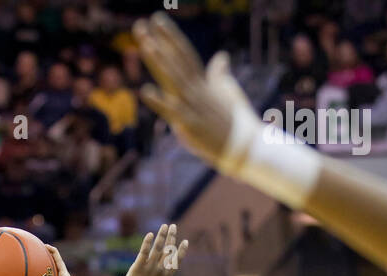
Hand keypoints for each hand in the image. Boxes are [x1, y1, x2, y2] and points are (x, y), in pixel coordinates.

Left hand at [32, 245, 83, 275]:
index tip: (29, 275)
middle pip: (48, 270)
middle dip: (41, 263)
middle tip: (31, 258)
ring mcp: (61, 275)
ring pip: (53, 261)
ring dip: (47, 253)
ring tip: (38, 246)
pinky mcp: (64, 271)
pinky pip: (58, 257)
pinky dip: (53, 251)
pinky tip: (46, 245)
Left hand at [120, 223, 187, 275]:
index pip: (176, 261)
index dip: (181, 251)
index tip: (185, 241)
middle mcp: (159, 270)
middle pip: (168, 250)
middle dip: (171, 237)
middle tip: (173, 226)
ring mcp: (149, 268)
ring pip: (158, 248)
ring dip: (162, 235)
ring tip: (165, 225)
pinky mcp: (138, 268)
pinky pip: (144, 252)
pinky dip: (147, 243)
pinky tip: (151, 234)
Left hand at [134, 15, 255, 169]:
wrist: (245, 146)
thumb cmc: (236, 120)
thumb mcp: (228, 92)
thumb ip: (219, 74)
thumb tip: (221, 56)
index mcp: (203, 82)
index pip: (184, 54)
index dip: (170, 36)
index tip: (156, 19)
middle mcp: (197, 90)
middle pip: (176, 61)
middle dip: (159, 43)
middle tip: (141, 24)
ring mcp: (194, 106)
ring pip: (174, 79)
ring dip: (159, 62)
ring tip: (145, 45)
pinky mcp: (191, 125)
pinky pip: (173, 111)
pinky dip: (159, 102)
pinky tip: (144, 91)